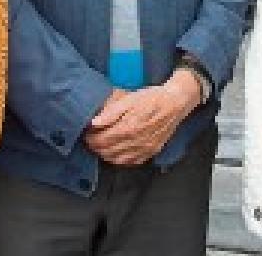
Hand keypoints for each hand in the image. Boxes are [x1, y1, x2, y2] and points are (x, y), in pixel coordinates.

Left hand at [83, 70, 200, 164]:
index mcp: (128, 128)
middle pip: (107, 152)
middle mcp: (135, 142)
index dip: (90, 138)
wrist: (174, 104)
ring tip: (101, 145)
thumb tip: (93, 123)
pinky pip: (131, 162)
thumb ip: (110, 113)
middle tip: (91, 139)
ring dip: (105, 154)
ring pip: (117, 160)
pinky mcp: (151, 152)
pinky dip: (120, 159)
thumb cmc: (151, 98)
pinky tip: (116, 151)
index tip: (86, 133)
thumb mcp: (129, 99)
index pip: (101, 140)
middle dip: (95, 147)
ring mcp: (144, 149)